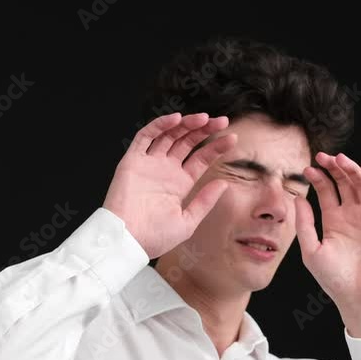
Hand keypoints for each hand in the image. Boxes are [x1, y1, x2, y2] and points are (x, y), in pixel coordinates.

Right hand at [103, 112, 235, 258]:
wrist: (127, 241)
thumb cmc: (154, 237)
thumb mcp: (188, 221)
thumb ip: (205, 201)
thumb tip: (224, 184)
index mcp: (179, 184)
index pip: (201, 158)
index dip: (216, 147)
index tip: (232, 139)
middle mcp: (165, 170)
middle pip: (187, 142)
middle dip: (204, 130)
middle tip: (222, 121)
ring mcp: (149, 164)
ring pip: (169, 135)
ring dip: (186, 124)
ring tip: (203, 118)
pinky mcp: (132, 161)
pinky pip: (145, 137)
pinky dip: (159, 125)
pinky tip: (176, 119)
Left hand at [294, 152, 360, 326]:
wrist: (359, 297)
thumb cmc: (334, 279)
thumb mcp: (311, 250)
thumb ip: (305, 224)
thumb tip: (298, 197)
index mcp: (334, 220)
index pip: (327, 190)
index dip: (318, 178)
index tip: (308, 169)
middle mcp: (353, 215)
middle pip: (345, 183)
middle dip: (335, 168)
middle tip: (323, 157)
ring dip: (353, 170)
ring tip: (341, 160)